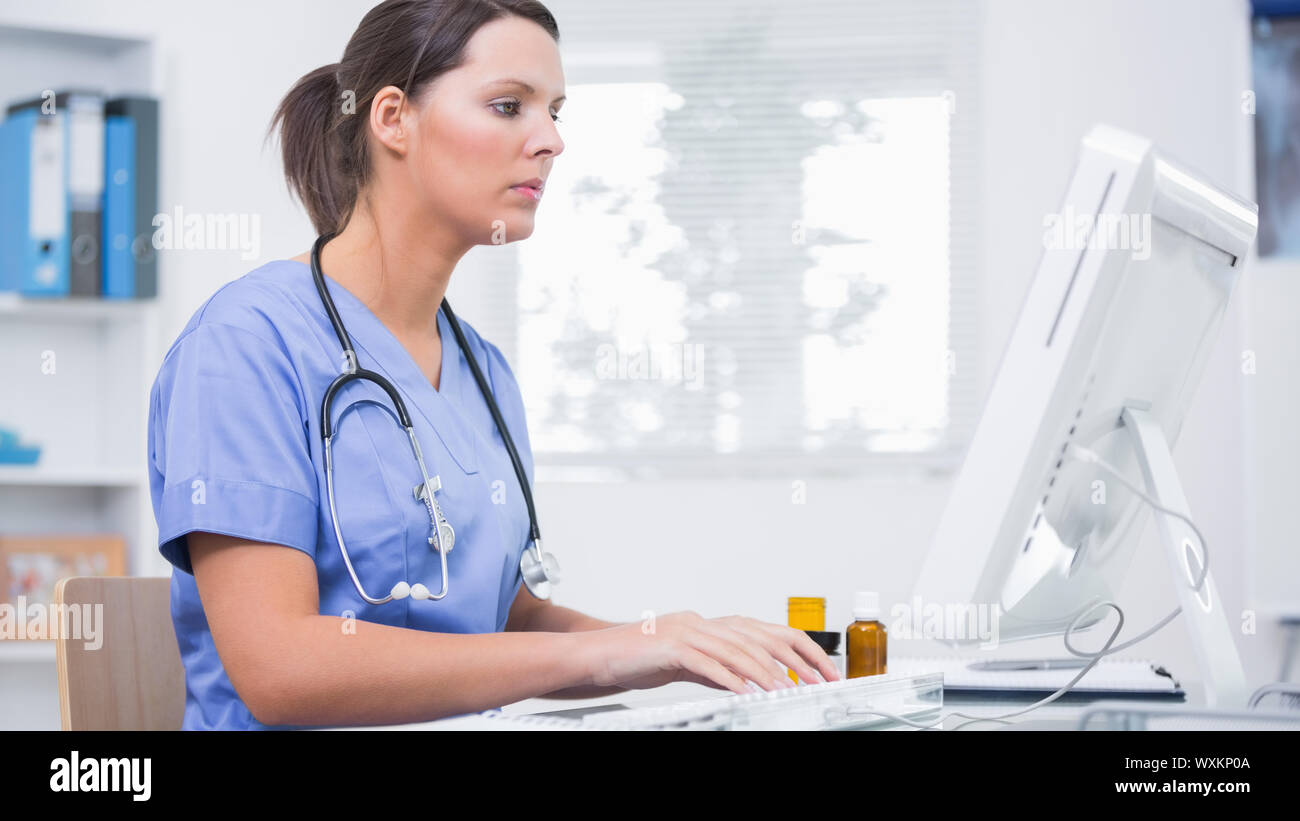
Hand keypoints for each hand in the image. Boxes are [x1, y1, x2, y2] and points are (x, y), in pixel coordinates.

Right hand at [580, 611, 841, 694]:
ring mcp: (687, 631)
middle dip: (794, 661)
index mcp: (712, 624)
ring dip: (766, 672)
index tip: (822, 670)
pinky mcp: (670, 647)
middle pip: (760, 637)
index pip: (767, 632)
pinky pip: (706, 663)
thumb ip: (719, 668)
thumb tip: (749, 682)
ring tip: (786, 691)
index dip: (800, 650)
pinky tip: (745, 692)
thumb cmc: (641, 659)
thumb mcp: (689, 663)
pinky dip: (729, 678)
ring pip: (737, 649)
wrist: (599, 654)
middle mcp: (704, 622)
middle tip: (817, 682)